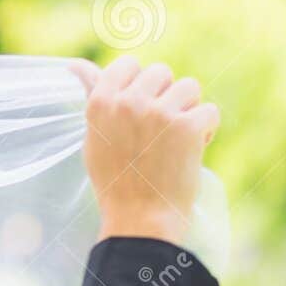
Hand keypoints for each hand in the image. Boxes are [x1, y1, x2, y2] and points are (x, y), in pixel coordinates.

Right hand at [69, 56, 218, 245]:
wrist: (139, 220)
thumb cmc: (115, 181)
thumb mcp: (94, 137)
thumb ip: (94, 97)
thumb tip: (76, 64)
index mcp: (101, 102)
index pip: (127, 64)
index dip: (139, 86)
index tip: (138, 112)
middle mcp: (128, 102)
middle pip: (161, 72)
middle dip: (165, 97)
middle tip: (157, 133)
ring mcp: (159, 113)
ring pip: (190, 87)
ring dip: (188, 111)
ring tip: (175, 141)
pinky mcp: (188, 126)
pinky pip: (209, 111)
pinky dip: (205, 132)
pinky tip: (190, 152)